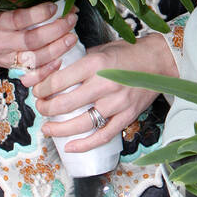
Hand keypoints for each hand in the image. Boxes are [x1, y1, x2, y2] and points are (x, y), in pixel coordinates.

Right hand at [0, 3, 78, 82]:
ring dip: (57, 48)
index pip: (19, 19)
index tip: (55, 6)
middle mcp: (0, 43)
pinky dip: (47, 69)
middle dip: (55, 30)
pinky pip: (31, 74)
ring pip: (35, 59)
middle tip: (71, 19)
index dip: (39, 14)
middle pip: (31, 41)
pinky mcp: (11, 69)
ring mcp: (6, 59)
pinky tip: (60, 60)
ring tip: (72, 37)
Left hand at [33, 33, 178, 153]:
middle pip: (64, 104)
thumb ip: (78, 61)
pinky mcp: (127, 116)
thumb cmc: (128, 53)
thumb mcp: (100, 50)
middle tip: (41, 108)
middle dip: (46, 109)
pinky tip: (71, 146)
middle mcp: (104, 84)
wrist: (159, 61)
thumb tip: (53, 72)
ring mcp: (116, 103)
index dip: (42, 89)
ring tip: (48, 129)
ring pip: (81, 123)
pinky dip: (85, 144)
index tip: (38, 91)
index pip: (58, 81)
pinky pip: (103, 135)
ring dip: (59, 129)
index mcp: (95, 64)